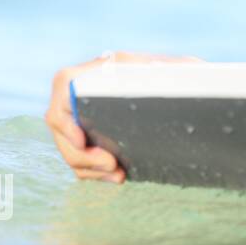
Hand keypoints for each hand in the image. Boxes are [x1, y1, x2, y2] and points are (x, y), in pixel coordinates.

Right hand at [46, 51, 203, 182]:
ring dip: (88, 167)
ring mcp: (83, 115)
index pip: (65, 83)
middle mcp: (85, 90)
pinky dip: (94, 172)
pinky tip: (117, 176)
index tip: (81, 139)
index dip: (66, 111)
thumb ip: (174, 68)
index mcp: (102, 68)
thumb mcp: (183, 68)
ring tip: (117, 174)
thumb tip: (162, 72)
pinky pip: (79, 159)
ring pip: (68, 146)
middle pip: (60, 124)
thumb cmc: (183, 76)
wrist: (185, 90)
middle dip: (81, 152)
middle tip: (112, 165)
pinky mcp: (90, 136)